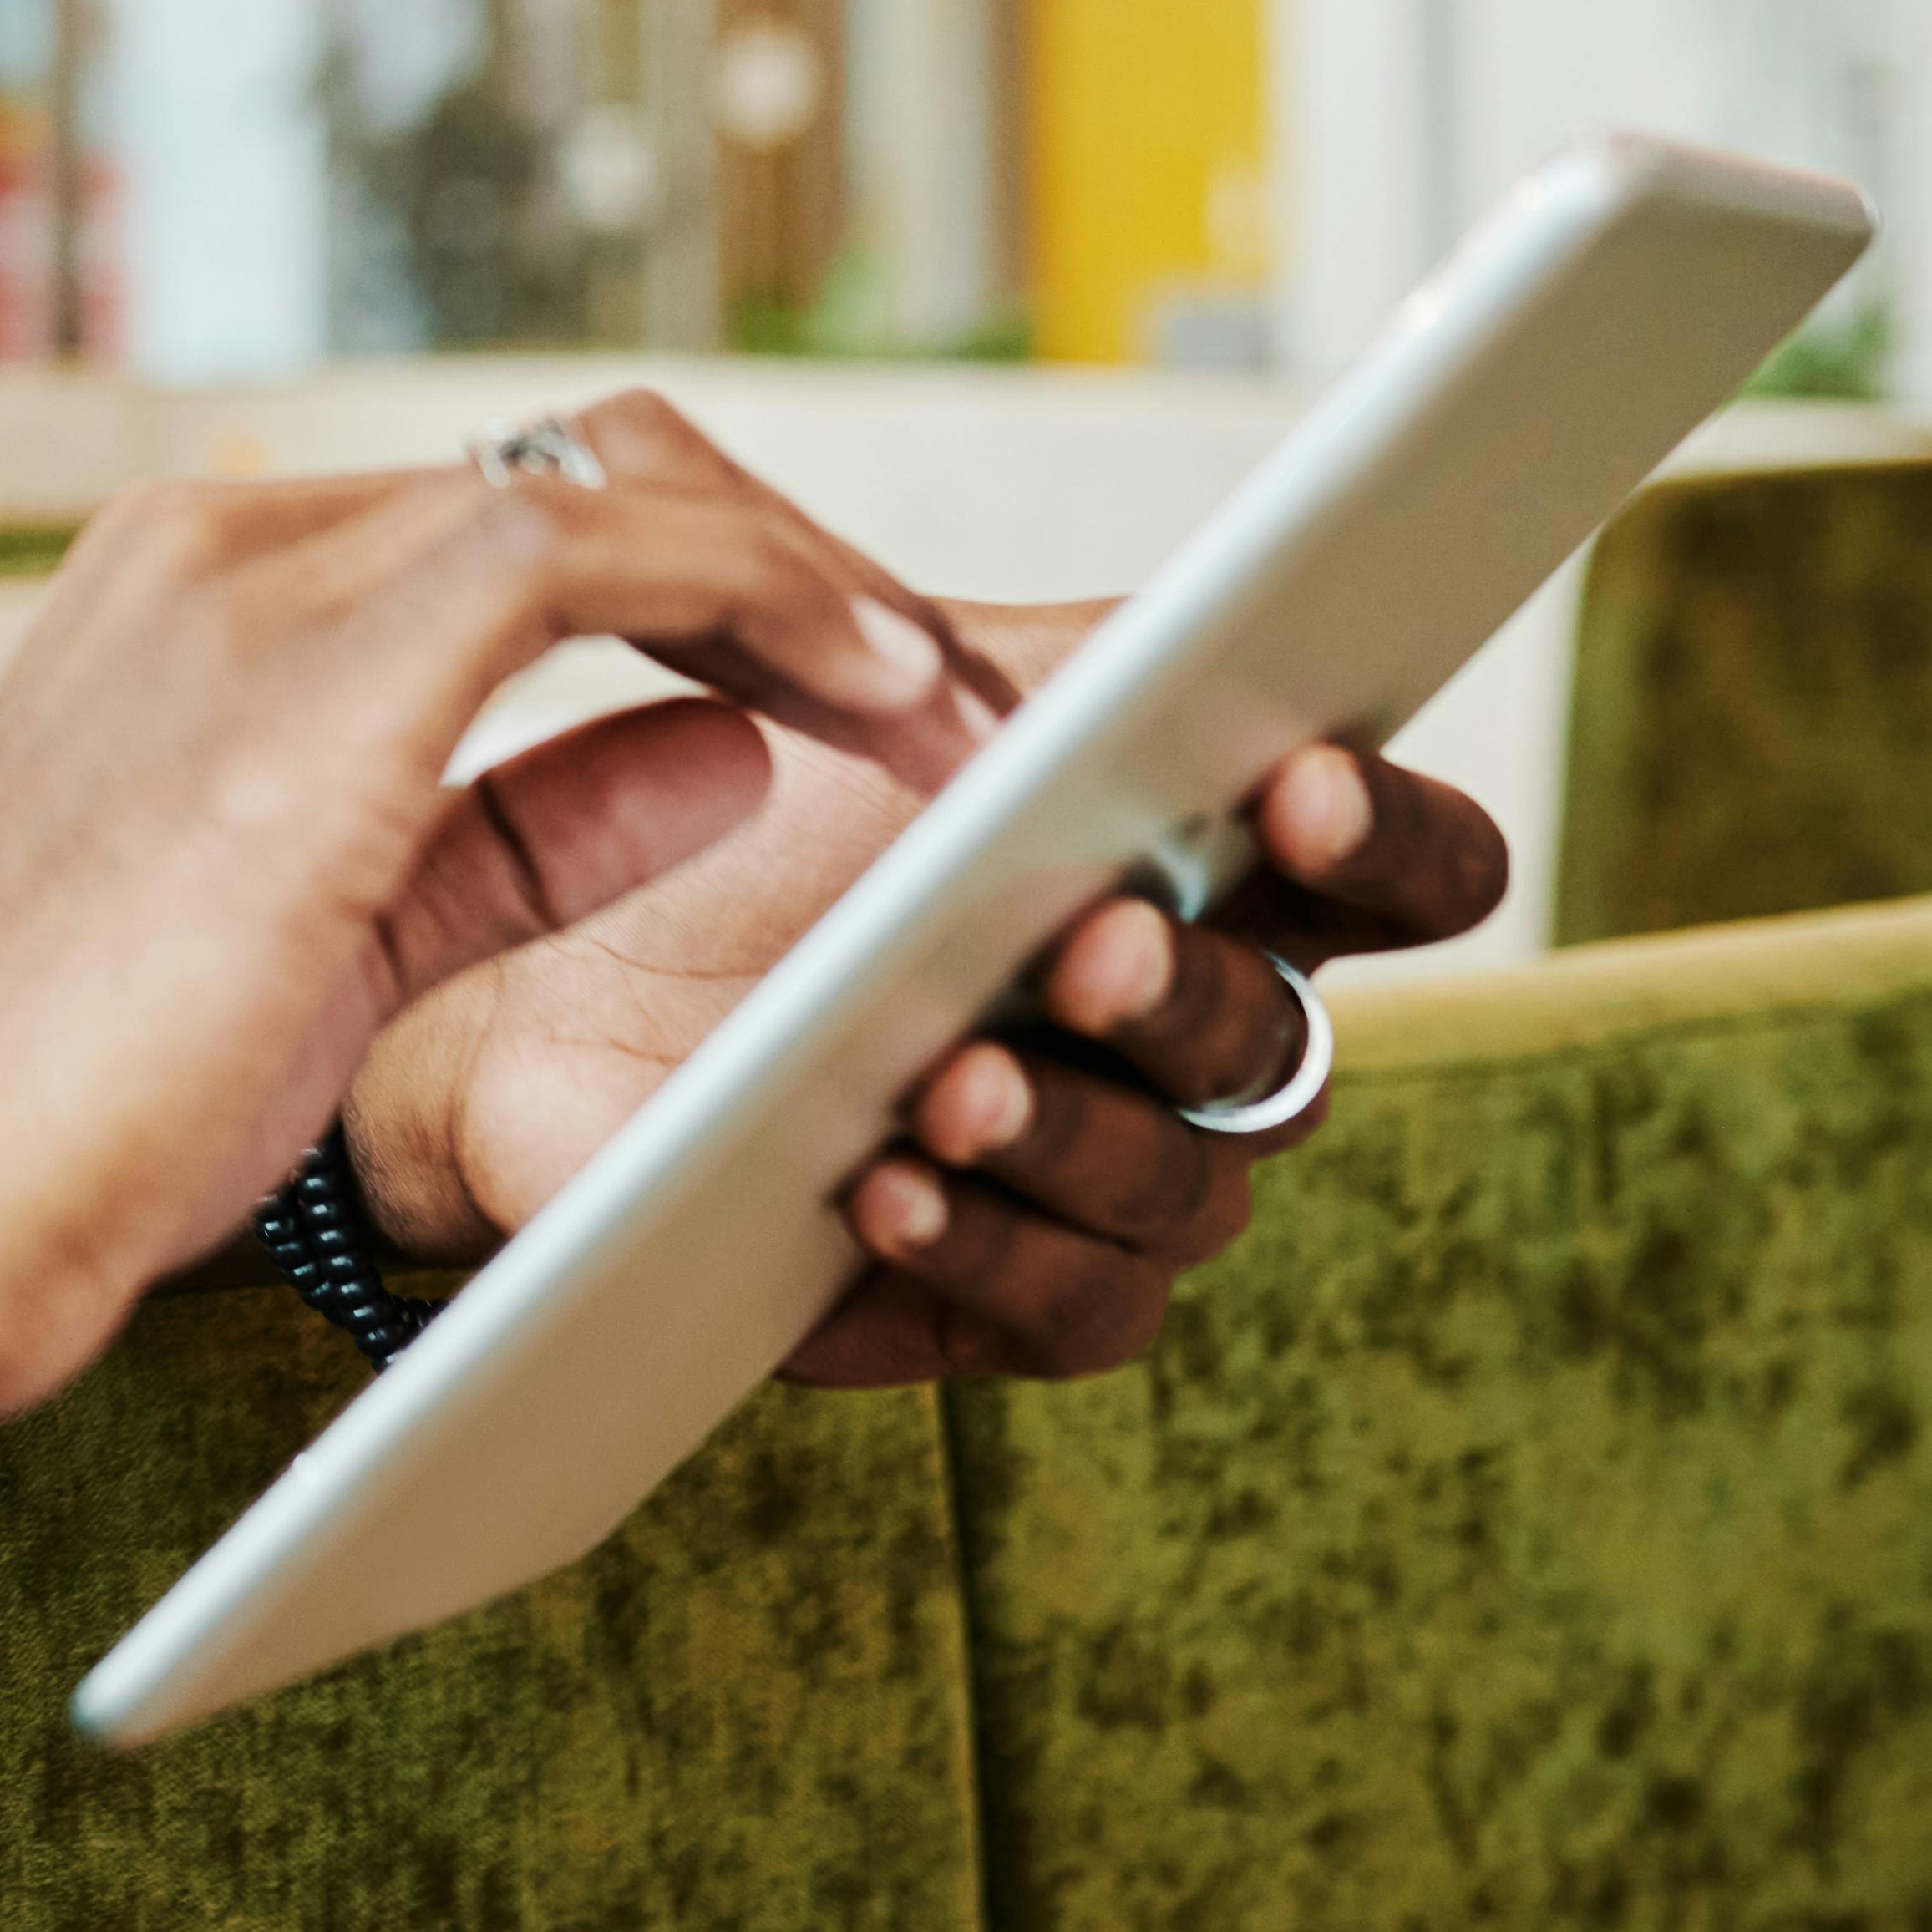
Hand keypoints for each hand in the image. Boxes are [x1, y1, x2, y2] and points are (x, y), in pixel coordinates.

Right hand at [0, 425, 1006, 1437]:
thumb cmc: (52, 1118)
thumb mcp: (320, 946)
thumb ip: (510, 832)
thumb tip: (717, 752)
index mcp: (187, 594)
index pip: (503, 525)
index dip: (710, 594)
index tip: (861, 702)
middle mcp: (216, 549)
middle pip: (579, 476)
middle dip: (790, 570)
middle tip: (950, 699)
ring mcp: (252, 594)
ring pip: (609, 487)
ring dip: (813, 585)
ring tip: (952, 704)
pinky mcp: (315, 680)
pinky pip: (597, 554)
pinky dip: (766, 606)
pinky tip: (878, 704)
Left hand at [345, 421, 1510, 1380]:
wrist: (532, 984)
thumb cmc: (713, 814)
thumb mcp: (847, 677)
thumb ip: (991, 625)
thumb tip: (1142, 636)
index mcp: (1197, 864)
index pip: (1399, 864)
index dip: (1386, 830)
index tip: (1295, 785)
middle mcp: (1181, 1025)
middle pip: (1289, 1037)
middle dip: (1192, 995)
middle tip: (1083, 947)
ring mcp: (1103, 1167)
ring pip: (1192, 1184)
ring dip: (1080, 1131)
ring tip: (949, 1081)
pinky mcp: (1001, 1294)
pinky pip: (1080, 1307)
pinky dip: (996, 1248)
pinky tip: (889, 1189)